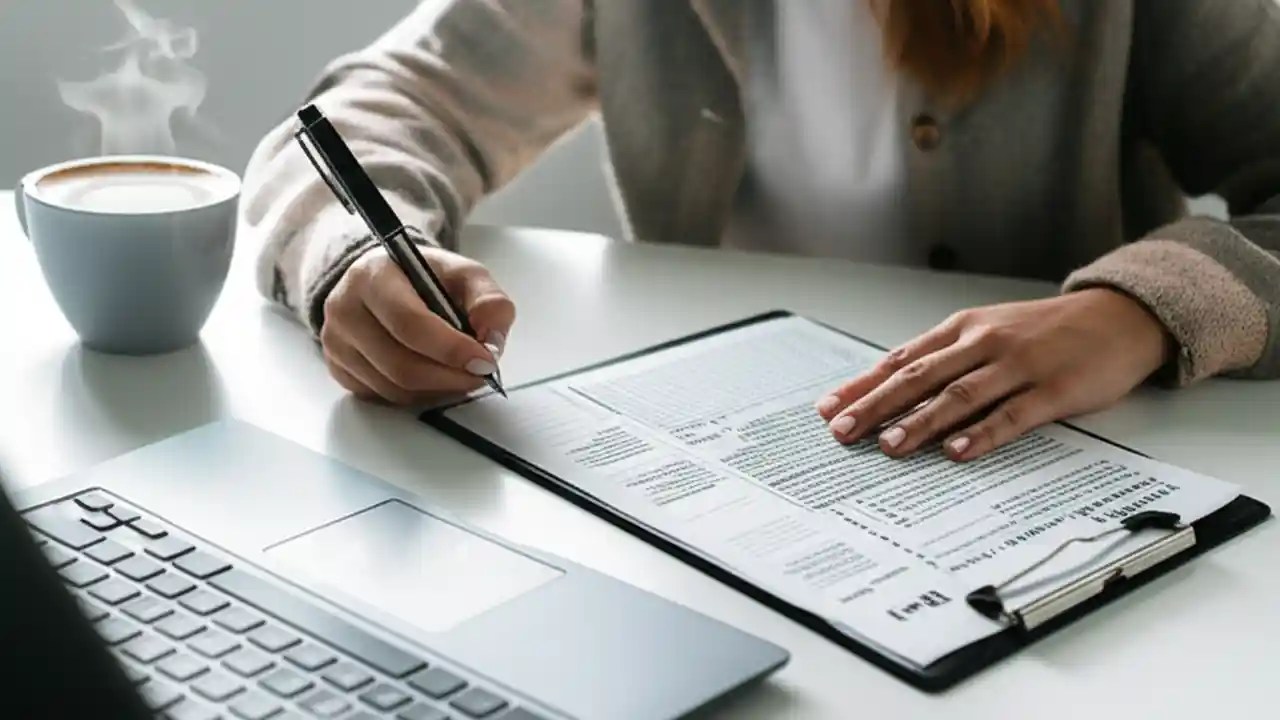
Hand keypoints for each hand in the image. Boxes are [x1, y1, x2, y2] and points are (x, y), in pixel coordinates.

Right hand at [320, 247, 513, 404]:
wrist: (382, 281)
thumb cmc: (423, 278)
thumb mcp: (463, 274)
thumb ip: (488, 301)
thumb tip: (492, 341)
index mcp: (373, 276)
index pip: (409, 323)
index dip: (451, 349)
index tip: (483, 361)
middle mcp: (345, 309)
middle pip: (400, 365)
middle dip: (449, 378)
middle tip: (479, 375)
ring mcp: (336, 343)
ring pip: (393, 388)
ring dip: (437, 390)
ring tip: (460, 375)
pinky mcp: (338, 369)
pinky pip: (382, 398)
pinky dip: (416, 396)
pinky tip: (434, 378)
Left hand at [815, 288, 1172, 460]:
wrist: (1116, 317)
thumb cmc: (1043, 331)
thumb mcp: (987, 331)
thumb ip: (944, 359)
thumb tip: (891, 393)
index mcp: (962, 329)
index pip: (901, 360)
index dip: (862, 385)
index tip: (828, 409)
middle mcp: (984, 342)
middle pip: (920, 377)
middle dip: (877, 405)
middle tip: (844, 432)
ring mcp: (1019, 365)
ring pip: (960, 395)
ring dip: (921, 422)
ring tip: (890, 446)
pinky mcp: (1054, 389)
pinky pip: (1011, 414)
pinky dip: (981, 434)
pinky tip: (957, 452)